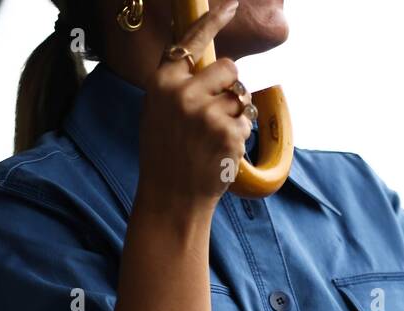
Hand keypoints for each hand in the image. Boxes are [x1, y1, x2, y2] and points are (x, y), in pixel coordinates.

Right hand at [134, 0, 251, 215]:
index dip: (213, 21)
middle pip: (228, 68)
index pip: (191, 41)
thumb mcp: (158, 113)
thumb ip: (177, 86)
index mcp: (162, 83)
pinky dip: (238, 138)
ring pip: (240, 97)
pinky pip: (245, 123)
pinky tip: (220, 153)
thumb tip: (205, 65)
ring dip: (235, 116)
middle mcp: (182, 93)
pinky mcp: (227, 132)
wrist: (171, 198)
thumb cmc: (165, 156)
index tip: (231, 5)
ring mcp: (206, 113)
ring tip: (212, 140)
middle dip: (230, 87)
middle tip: (215, 114)